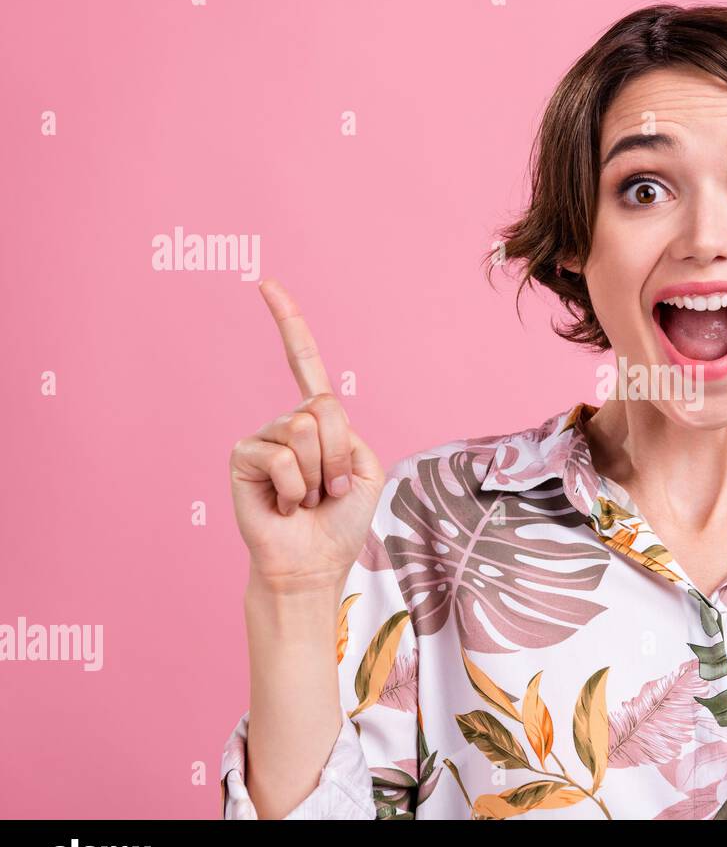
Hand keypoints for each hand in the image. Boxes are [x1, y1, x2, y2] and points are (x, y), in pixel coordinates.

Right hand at [230, 279, 385, 594]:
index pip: (304, 362)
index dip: (288, 323)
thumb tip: (308, 413)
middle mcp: (289, 421)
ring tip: (309, 499)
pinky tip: (286, 506)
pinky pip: (283, 456)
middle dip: (340, 454)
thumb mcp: (364, 469)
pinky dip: (296, 489)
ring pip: (306, 430)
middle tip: (330, 489)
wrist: (313, 562)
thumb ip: (345, 430)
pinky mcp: (243, 456)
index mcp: (321, 420)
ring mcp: (264, 437)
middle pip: (325, 407)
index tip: (266, 284)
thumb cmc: (340, 521)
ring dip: (320, 475)